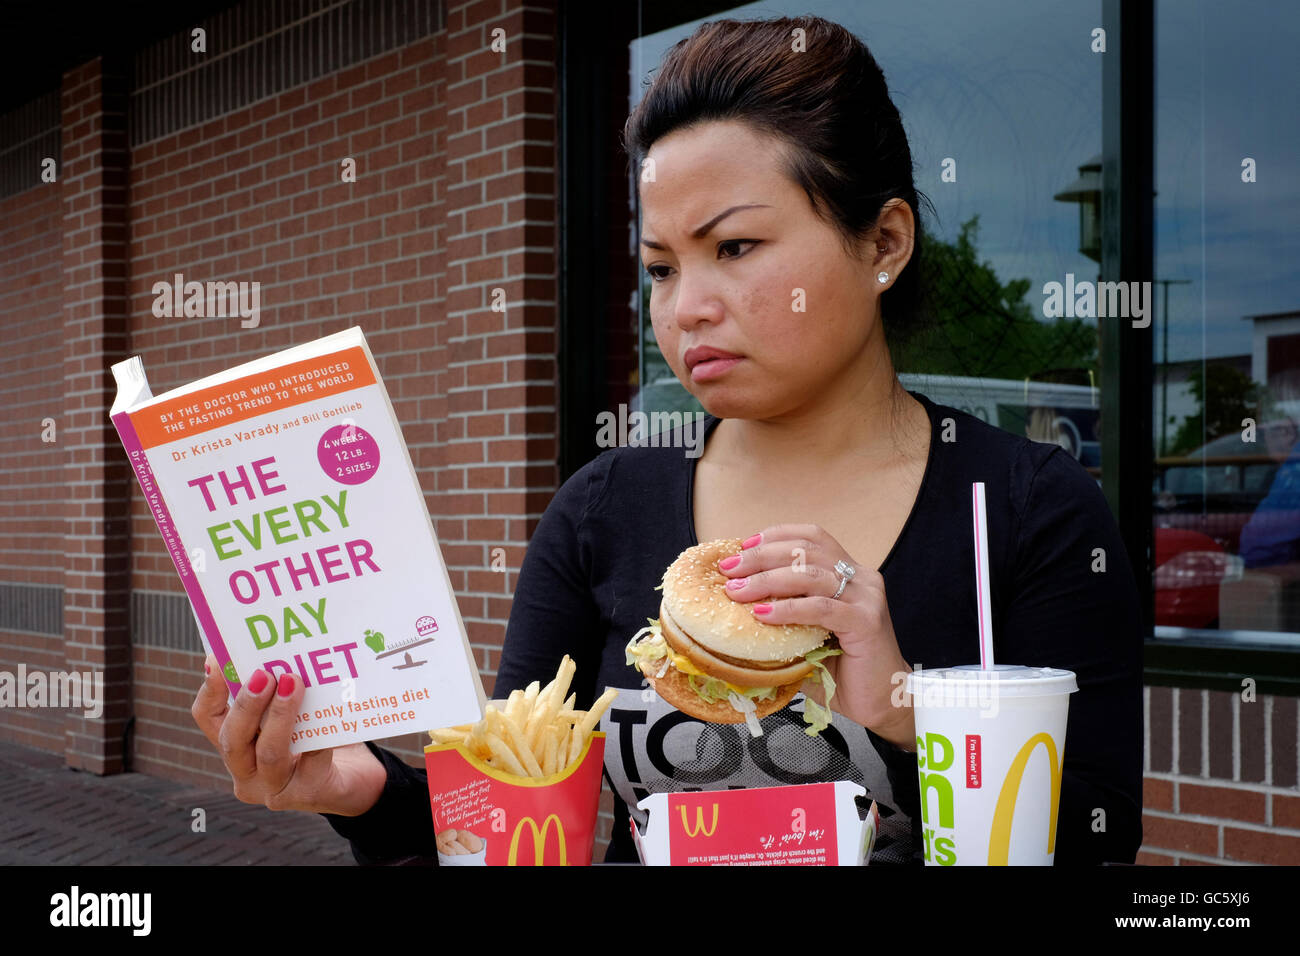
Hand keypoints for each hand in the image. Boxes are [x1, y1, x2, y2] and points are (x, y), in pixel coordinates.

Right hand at [191, 655, 386, 815]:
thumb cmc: (317, 739)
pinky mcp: (308, 793)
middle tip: (263, 675)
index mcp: (236, 747)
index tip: (216, 660)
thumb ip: (279, 693)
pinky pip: (313, 760)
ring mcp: (275, 789)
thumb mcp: (292, 714)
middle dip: (246, 705)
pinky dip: (320, 736)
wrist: (353, 780)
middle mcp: (247, 773)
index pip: (208, 719)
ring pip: (269, 753)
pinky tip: (331, 714)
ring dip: (280, 716)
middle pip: (232, 740)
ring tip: (293, 684)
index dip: (210, 690)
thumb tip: (278, 652)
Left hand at [717, 525, 913, 747]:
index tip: (743, 546)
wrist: (883, 702)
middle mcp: (861, 578)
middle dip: (762, 556)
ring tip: (738, 591)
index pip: (812, 537)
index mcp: (849, 573)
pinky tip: (763, 613)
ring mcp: (866, 598)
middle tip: (730, 569)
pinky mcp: (866, 621)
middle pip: (806, 550)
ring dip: (768, 579)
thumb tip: (736, 604)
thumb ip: (783, 615)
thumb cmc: (841, 671)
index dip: (776, 536)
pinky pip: (821, 607)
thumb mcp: (807, 634)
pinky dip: (789, 608)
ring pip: (811, 574)